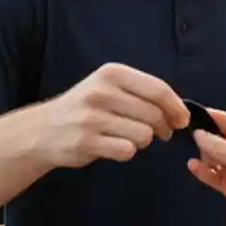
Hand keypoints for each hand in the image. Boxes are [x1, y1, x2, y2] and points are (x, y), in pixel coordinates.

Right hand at [38, 63, 189, 168]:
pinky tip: (115, 147)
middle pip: (154, 114)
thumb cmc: (85, 108)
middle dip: (163, 127)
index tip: (182, 120)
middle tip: (158, 133)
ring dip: (144, 141)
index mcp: (111, 73)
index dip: (176, 107)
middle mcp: (102, 92)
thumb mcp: (109, 86)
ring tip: (130, 138)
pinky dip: (127, 152)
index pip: (158, 89)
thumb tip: (180, 112)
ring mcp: (92, 117)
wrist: (43, 129)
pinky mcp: (86, 142)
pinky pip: (127, 151)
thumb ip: (142, 93)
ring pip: (144, 134)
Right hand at [187, 109, 225, 225]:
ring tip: (200, 159)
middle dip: (201, 138)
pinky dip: (202, 171)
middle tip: (188, 140)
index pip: (222, 119)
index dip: (205, 116)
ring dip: (202, 156)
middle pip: (213, 137)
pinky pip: (211, 174)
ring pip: (210, 156)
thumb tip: (198, 135)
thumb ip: (224, 150)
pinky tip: (194, 167)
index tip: (185, 116)